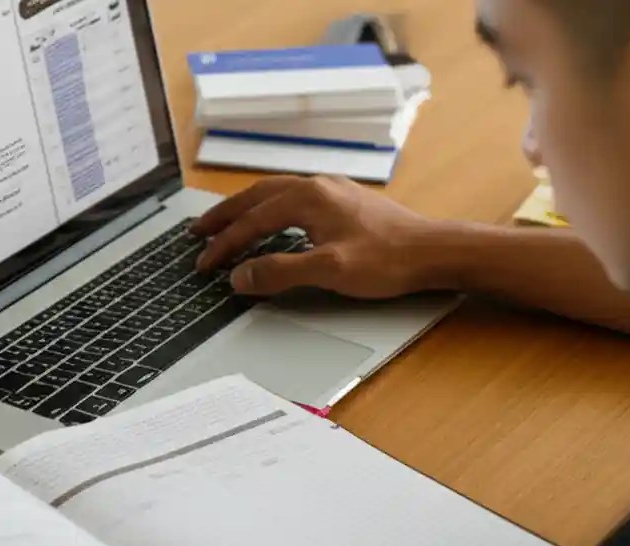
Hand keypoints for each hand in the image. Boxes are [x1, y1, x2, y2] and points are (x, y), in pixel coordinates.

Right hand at [193, 175, 443, 298]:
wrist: (432, 251)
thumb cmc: (387, 261)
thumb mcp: (329, 271)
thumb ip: (281, 272)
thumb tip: (240, 275)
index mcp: (307, 198)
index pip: (251, 222)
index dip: (224, 245)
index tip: (203, 264)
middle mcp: (316, 186)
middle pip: (255, 197)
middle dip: (224, 216)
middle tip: (197, 232)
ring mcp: (331, 190)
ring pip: (274, 193)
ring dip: (245, 208)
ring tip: (225, 222)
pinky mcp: (344, 199)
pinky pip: (293, 197)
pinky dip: (269, 207)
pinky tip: (271, 219)